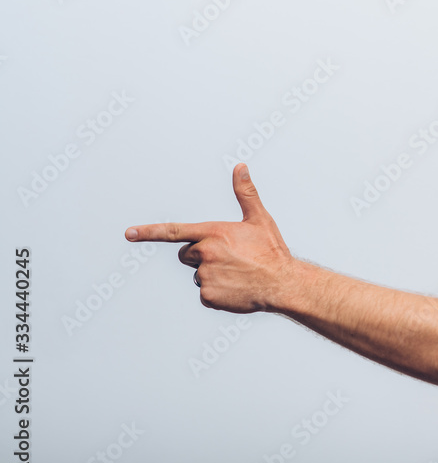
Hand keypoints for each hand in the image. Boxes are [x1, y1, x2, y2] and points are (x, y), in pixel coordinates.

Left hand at [125, 163, 296, 312]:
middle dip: (202, 256)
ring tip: (238, 275)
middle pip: (187, 255)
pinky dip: (219, 293)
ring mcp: (205, 276)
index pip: (174, 231)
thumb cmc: (271, 250)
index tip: (129, 233)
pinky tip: (237, 289)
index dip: (149, 232)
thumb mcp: (259, 219)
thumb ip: (245, 193)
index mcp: (213, 232)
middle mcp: (205, 253)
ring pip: (198, 275)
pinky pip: (205, 294)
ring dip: (213, 275)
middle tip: (230, 259)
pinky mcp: (208, 296)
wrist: (282, 283)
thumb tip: (240, 167)